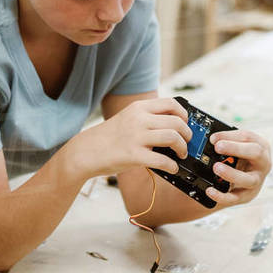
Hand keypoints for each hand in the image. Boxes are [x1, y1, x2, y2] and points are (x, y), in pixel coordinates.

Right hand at [66, 97, 190, 180]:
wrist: (85, 151)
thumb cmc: (109, 137)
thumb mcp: (128, 117)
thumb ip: (148, 117)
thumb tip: (175, 125)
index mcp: (138, 108)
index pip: (171, 103)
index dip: (184, 114)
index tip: (186, 124)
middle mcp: (139, 119)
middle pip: (177, 122)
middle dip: (187, 134)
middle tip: (187, 143)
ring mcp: (136, 137)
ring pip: (173, 137)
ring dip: (183, 148)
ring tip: (180, 154)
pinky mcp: (134, 156)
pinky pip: (163, 160)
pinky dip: (172, 166)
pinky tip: (172, 168)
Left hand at [204, 129, 270, 207]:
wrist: (239, 178)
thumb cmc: (239, 158)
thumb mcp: (237, 147)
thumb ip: (227, 141)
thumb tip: (212, 139)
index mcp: (261, 146)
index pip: (248, 137)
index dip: (230, 136)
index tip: (213, 138)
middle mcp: (263, 163)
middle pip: (256, 153)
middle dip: (236, 148)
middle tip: (218, 147)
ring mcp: (257, 180)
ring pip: (249, 179)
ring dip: (232, 173)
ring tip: (216, 168)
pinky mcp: (247, 195)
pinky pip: (235, 198)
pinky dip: (222, 195)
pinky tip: (210, 190)